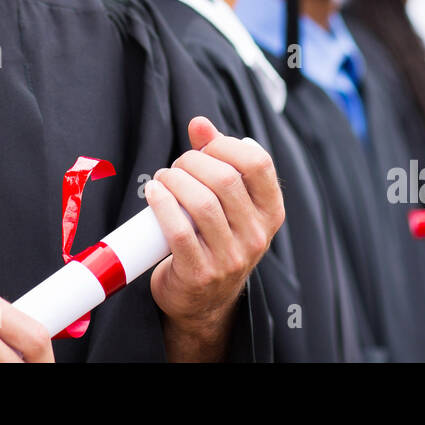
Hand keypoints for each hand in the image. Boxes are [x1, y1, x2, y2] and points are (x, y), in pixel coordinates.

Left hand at [146, 117, 284, 357]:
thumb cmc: (213, 238)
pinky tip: (153, 194)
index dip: (226, 145)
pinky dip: (163, 206)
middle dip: (191, 162)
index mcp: (270, 212)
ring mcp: (231, 258)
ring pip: (202, 204)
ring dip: (174, 181)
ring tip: (163, 180)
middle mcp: (257, 236)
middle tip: (176, 167)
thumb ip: (217, 159)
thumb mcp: (226, 202)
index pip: (258, 164)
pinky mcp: (200, 274)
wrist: (201, 301)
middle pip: (225, 180)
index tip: (204, 147)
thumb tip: (199, 123)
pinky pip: (180, 232)